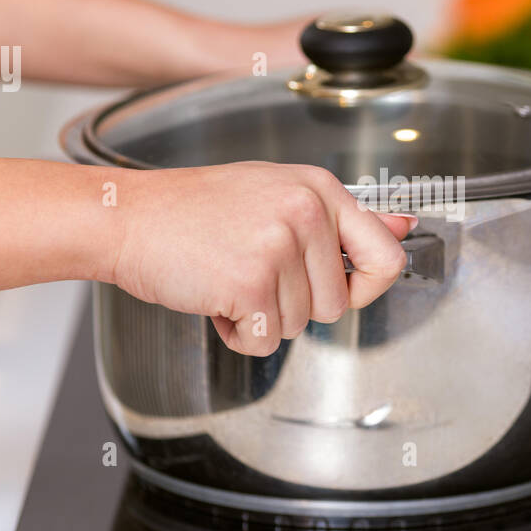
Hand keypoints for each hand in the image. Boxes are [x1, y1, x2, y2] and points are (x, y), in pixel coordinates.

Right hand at [105, 162, 413, 355]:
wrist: (128, 218)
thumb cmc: (195, 211)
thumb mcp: (278, 195)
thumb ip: (343, 220)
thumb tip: (403, 228)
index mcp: (319, 189)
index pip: (386, 255)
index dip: (368, 287)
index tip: (342, 288)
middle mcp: (306, 213)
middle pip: (336, 305)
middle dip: (294, 304)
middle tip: (253, 271)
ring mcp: (279, 247)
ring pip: (299, 325)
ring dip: (262, 317)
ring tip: (228, 275)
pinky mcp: (250, 284)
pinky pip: (264, 341)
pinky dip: (237, 334)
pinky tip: (215, 297)